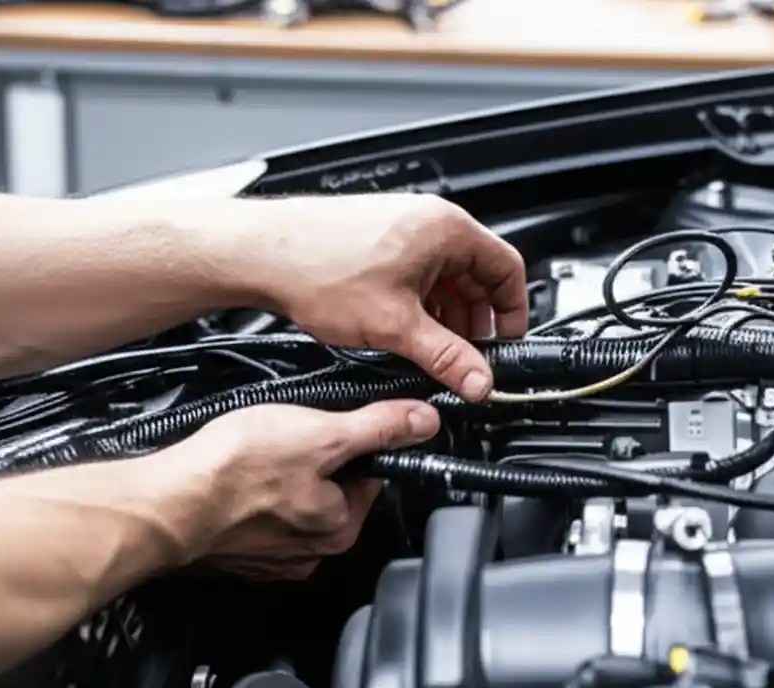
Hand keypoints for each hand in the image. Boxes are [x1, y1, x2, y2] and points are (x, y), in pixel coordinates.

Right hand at [139, 400, 439, 580]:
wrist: (163, 503)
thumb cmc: (232, 472)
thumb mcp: (321, 432)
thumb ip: (377, 427)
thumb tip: (422, 421)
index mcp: (340, 527)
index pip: (369, 476)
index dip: (351, 442)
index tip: (329, 425)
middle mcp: (309, 552)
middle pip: (330, 491)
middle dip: (311, 460)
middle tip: (283, 436)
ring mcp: (268, 558)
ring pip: (289, 503)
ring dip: (277, 478)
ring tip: (253, 454)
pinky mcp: (232, 554)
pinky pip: (251, 518)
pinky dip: (244, 497)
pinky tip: (229, 477)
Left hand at [256, 194, 528, 401]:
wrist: (261, 253)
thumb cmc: (318, 268)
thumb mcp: (396, 326)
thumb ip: (446, 357)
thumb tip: (477, 380)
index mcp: (447, 229)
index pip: (508, 269)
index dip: (513, 313)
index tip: (504, 345)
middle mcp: (428, 222)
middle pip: (477, 276)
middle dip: (474, 322)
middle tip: (466, 359)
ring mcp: (403, 228)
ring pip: (445, 278)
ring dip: (446, 316)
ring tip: (430, 351)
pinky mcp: (380, 240)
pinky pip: (418, 274)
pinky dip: (420, 304)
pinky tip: (403, 332)